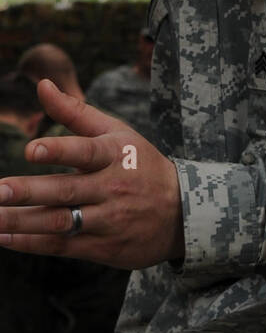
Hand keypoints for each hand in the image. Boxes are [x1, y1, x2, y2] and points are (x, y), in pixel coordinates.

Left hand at [0, 79, 183, 268]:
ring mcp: (107, 220)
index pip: (85, 152)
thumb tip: (42, 85)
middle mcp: (111, 188)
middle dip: (29, 192)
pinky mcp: (103, 247)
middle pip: (65, 191)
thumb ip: (75, 112)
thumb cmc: (140, 165)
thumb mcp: (117, 133)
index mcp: (115, 155)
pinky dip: (32, 243)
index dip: (58, 151)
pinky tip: (5, 237)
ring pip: (60, 222)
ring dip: (22, 222)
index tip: (31, 150)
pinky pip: (62, 246)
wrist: (182, 213)